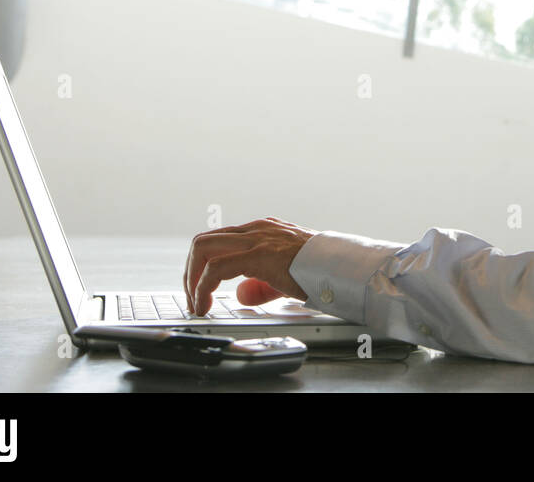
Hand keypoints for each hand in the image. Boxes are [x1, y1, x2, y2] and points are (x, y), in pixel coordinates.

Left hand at [183, 217, 317, 315]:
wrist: (344, 266)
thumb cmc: (322, 270)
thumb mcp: (286, 277)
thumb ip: (261, 285)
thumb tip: (241, 295)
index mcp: (262, 231)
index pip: (218, 241)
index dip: (201, 268)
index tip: (200, 291)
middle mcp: (256, 230)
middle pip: (203, 241)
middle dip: (190, 272)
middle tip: (194, 298)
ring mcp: (257, 238)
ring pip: (203, 247)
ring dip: (191, 279)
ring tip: (197, 303)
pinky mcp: (259, 254)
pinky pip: (216, 267)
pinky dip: (202, 287)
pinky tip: (205, 304)